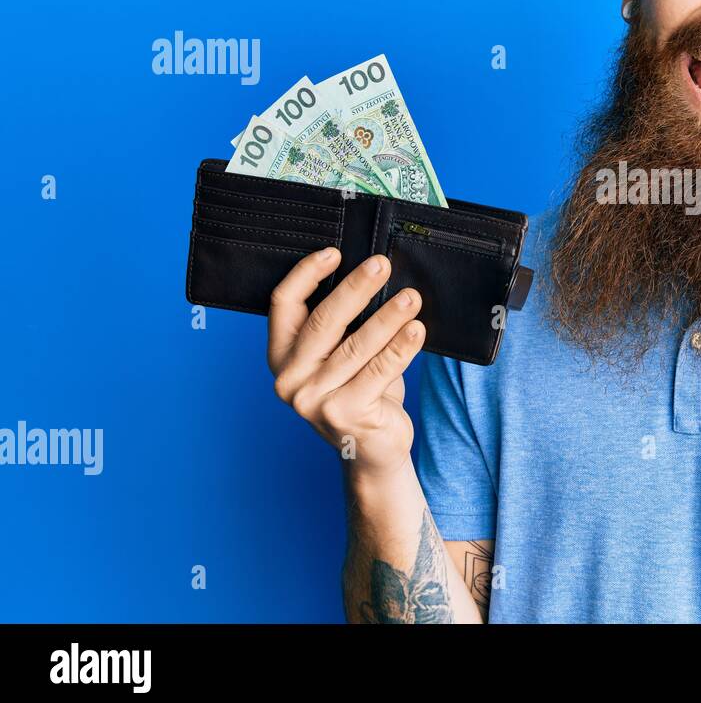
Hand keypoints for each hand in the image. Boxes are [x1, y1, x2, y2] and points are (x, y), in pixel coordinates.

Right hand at [267, 248, 425, 479]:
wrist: (372, 450)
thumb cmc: (360, 392)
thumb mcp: (342, 356)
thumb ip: (345, 325)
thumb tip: (374, 275)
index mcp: (281, 357)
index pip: (282, 304)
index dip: (306, 274)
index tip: (334, 252)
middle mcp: (289, 378)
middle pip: (323, 321)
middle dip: (356, 288)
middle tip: (382, 265)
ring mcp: (313, 400)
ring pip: (356, 346)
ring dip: (388, 317)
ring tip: (412, 297)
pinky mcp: (344, 414)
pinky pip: (379, 371)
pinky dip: (402, 348)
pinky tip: (418, 330)